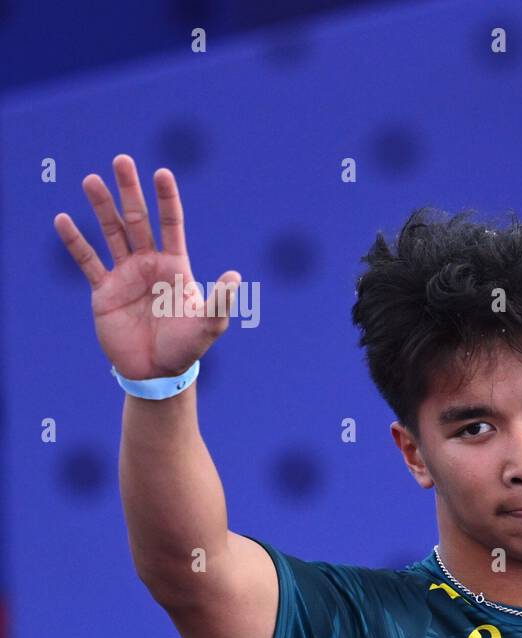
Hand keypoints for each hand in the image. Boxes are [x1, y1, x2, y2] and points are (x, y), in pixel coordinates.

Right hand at [53, 154, 239, 380]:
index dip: (166, 199)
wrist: (158, 371)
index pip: (171, 224)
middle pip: (139, 219)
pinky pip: (88, 261)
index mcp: (175, 266)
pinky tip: (63, 220)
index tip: (162, 172)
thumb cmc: (188, 346)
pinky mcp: (104, 291)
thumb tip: (234, 276)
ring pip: (112, 232)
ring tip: (91, 180)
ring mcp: (125, 275)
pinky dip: (75, 242)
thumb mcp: (209, 324)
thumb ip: (220, 300)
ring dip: (101, 207)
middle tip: (122, 160)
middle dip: (130, 191)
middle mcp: (149, 264)